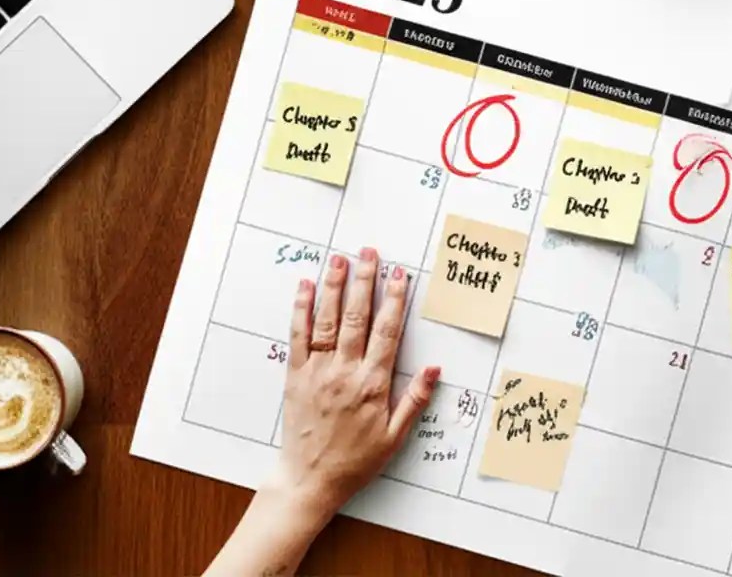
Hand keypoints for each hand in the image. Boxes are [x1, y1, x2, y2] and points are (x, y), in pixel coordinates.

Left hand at [272, 247, 440, 514]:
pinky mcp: (295, 375)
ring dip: (335, 287)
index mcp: (372, 385)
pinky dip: (301, 309)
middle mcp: (344, 372)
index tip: (399, 275)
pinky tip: (306, 286)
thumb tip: (435, 370)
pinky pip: (298, 336)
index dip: (394, 301)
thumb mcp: (394, 437)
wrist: (310, 479)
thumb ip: (414, 400)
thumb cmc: (355, 461)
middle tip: (369, 253)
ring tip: (340, 259)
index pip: (386, 333)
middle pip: (357, 317)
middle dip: (364, 281)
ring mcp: (318, 371)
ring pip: (327, 320)